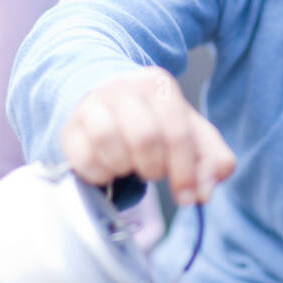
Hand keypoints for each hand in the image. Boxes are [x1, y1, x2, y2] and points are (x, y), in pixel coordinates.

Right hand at [60, 66, 234, 204]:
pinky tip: (108, 171)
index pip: (178, 132)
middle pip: (144, 137)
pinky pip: (82, 156)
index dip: (185, 171)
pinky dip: (99, 174)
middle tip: (153, 172)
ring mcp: (92, 104)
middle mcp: (124, 88)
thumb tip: (204, 193)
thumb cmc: (154, 120)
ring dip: (124, 167)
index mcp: (159, 86)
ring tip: (129, 167)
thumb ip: (211, 161)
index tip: (187, 197)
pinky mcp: (70, 127)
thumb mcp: (191, 134)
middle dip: (153, 167)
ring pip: (107, 140)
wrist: (107, 100)